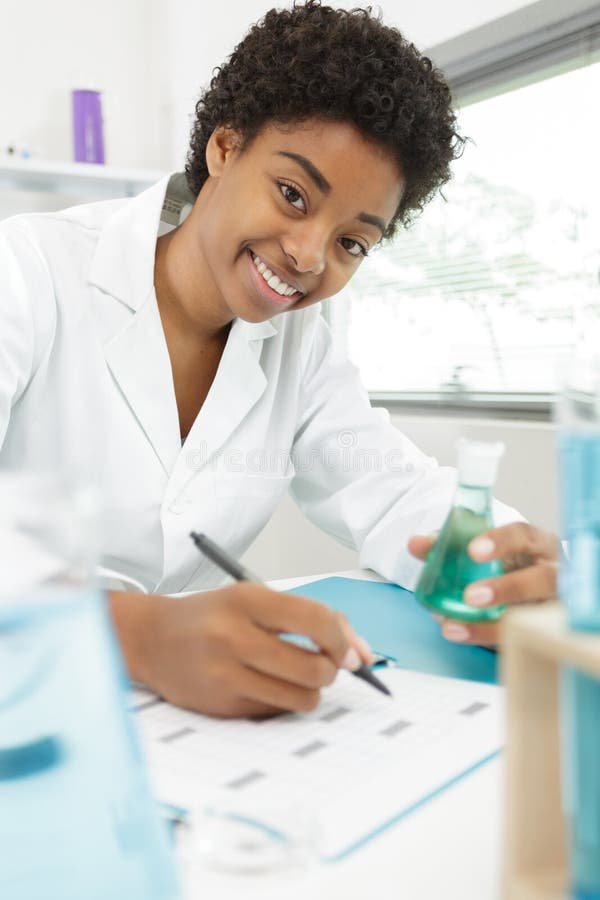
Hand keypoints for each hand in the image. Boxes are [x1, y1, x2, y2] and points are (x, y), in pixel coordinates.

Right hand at [113, 583, 371, 717]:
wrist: (152, 639)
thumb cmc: (214, 615)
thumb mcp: (257, 599)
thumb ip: (312, 618)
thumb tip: (364, 656)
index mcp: (247, 599)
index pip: (315, 620)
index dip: (343, 639)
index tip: (349, 651)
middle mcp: (234, 636)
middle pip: (314, 667)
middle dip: (331, 670)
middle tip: (324, 664)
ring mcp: (226, 674)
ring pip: (302, 698)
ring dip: (311, 690)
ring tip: (295, 676)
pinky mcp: (222, 706)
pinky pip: (277, 712)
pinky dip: (283, 702)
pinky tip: (264, 684)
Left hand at [408, 522, 559, 645]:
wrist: (536, 590)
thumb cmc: (509, 563)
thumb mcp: (484, 549)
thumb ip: (449, 545)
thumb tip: (416, 543)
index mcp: (535, 544)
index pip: (523, 536)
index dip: (500, 541)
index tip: (472, 550)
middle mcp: (553, 573)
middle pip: (542, 579)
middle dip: (506, 588)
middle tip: (470, 596)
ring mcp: (555, 605)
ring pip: (535, 617)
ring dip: (493, 625)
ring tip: (453, 627)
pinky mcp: (545, 630)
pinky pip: (523, 639)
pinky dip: (490, 639)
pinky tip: (463, 636)